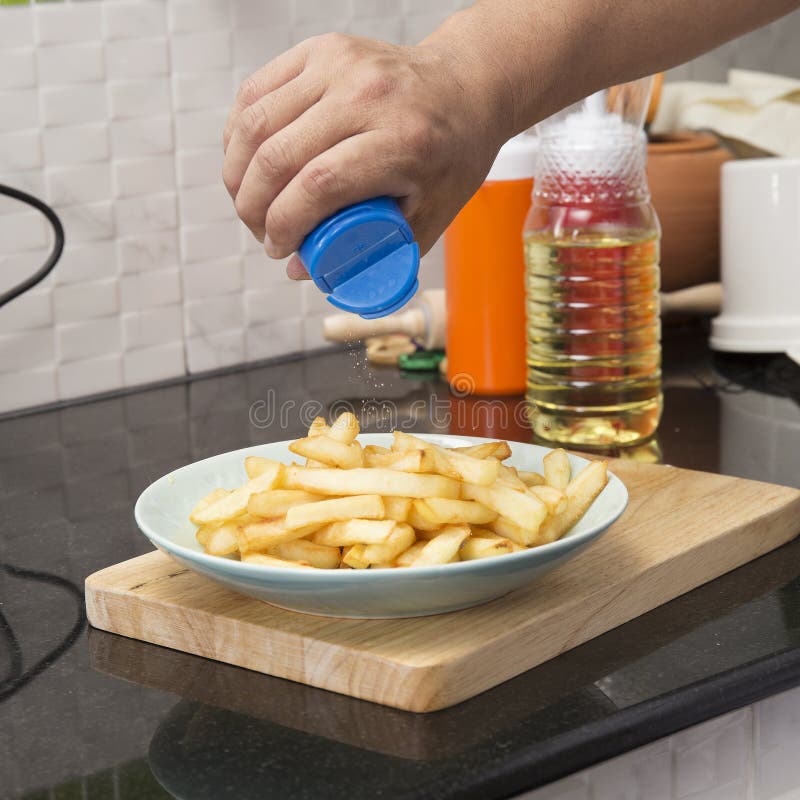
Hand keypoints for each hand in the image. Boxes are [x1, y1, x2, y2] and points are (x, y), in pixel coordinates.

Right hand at [223, 32, 511, 278]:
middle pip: (280, 156)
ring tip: (248, 203)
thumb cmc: (451, 159)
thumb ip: (370, 252)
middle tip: (260, 232)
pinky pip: (256, 91)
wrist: (466, 87)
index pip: (319, 186)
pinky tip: (246, 162)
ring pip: (257, 123)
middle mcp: (369, 95)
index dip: (284, 224)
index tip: (277, 248)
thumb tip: (297, 268)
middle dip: (253, 207)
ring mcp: (340, 64)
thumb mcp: (429, 218)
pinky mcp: (319, 49)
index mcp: (404, 142)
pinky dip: (238, 133)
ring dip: (238, 173)